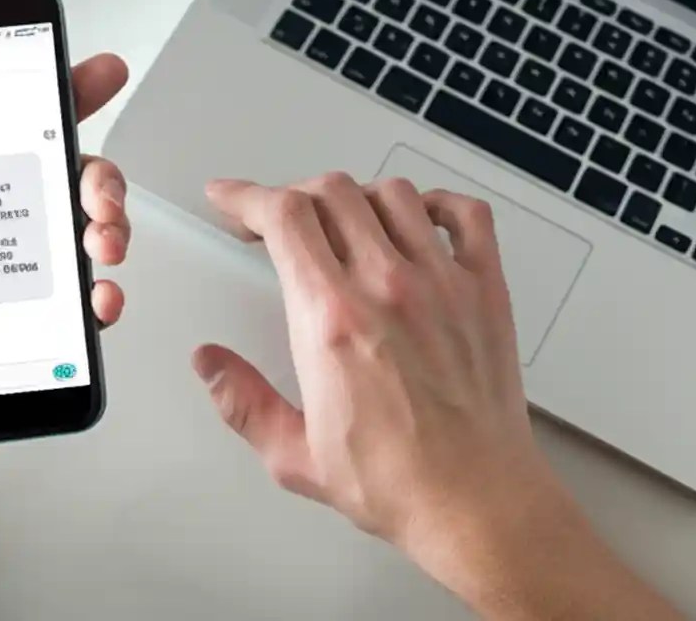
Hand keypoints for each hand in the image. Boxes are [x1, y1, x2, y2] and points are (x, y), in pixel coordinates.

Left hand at [0, 54, 130, 508]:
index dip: (44, 98)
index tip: (83, 73)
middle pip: (55, 184)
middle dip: (97, 175)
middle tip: (98, 194)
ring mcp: (3, 289)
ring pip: (78, 238)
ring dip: (110, 228)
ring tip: (104, 245)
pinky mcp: (26, 339)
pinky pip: (79, 309)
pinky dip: (104, 297)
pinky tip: (100, 300)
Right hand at [192, 172, 553, 546]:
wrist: (475, 503)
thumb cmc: (397, 482)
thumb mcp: (294, 454)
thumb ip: (243, 401)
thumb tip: (210, 364)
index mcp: (332, 321)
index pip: (282, 217)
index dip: (246, 195)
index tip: (230, 198)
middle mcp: (387, 287)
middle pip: (331, 193)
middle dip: (292, 196)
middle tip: (278, 220)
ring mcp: (442, 283)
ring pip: (392, 194)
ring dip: (356, 197)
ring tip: (341, 222)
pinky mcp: (485, 291)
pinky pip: (467, 216)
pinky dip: (438, 203)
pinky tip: (419, 219)